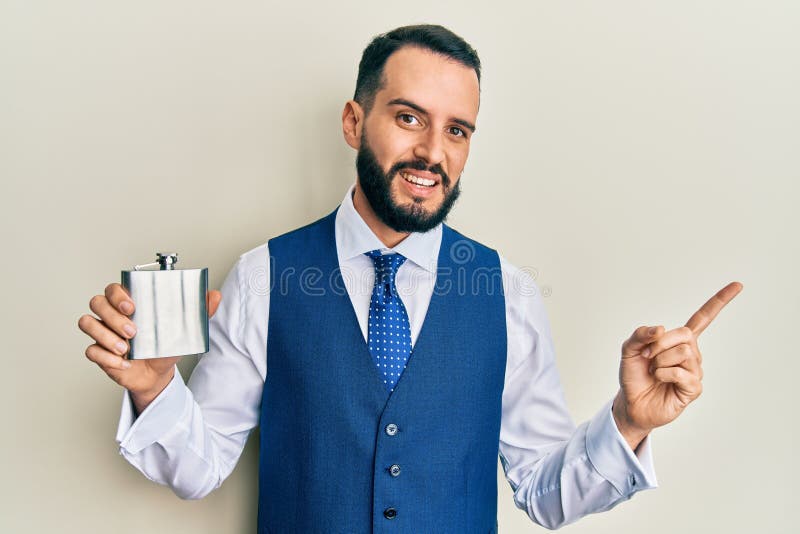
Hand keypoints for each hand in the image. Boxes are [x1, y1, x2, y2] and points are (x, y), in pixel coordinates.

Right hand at [78, 283, 221, 412]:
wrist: (158, 375)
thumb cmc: (166, 346)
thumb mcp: (184, 329)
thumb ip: (199, 311)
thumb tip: (214, 295)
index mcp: (130, 303)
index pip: (114, 288)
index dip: (118, 294)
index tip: (132, 306)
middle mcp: (112, 314)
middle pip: (97, 302)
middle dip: (113, 316)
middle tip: (134, 331)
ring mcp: (103, 332)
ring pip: (88, 322)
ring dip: (106, 336)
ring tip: (127, 348)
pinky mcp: (99, 352)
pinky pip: (90, 350)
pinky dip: (106, 357)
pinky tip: (124, 362)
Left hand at [612, 282, 742, 449]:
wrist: (631, 403)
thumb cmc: (634, 376)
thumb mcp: (628, 349)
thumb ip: (640, 334)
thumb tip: (660, 329)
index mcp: (678, 340)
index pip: (703, 318)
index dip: (719, 301)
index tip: (738, 285)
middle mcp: (691, 353)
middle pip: (685, 334)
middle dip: (660, 343)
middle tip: (647, 356)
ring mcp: (695, 370)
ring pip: (683, 352)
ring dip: (659, 360)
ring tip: (654, 371)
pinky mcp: (694, 388)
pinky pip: (681, 372)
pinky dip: (663, 373)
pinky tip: (660, 380)